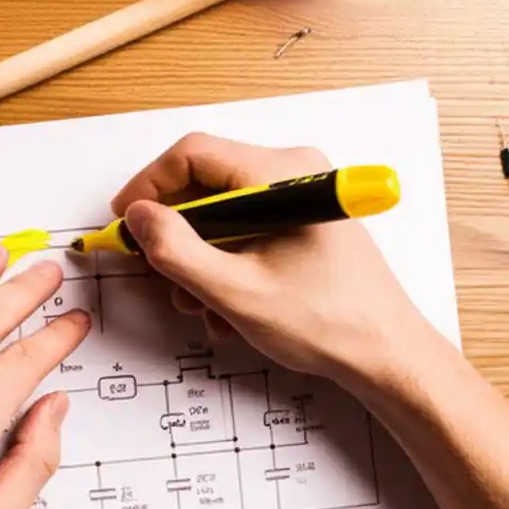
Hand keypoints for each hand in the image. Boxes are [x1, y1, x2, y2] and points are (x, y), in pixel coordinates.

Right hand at [111, 133, 431, 382]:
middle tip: (159, 273)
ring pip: (220, 212)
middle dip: (176, 234)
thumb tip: (138, 219)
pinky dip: (224, 265)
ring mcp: (299, 197)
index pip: (192, 154)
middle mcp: (293, 174)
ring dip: (198, 259)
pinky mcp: (300, 222)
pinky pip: (243, 229)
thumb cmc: (328, 323)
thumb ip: (177, 251)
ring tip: (201, 304)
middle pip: (204, 184)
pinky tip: (229, 307)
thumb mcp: (236, 292)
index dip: (148, 187)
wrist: (384, 354)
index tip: (124, 222)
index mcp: (282, 176)